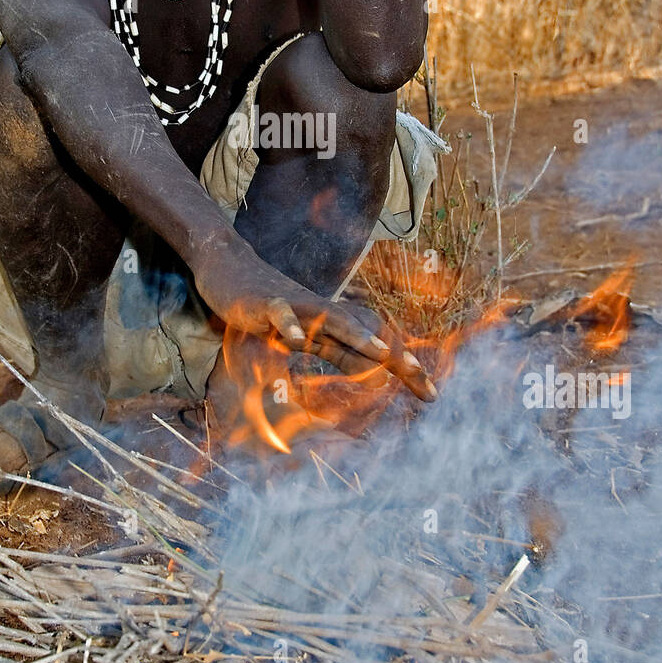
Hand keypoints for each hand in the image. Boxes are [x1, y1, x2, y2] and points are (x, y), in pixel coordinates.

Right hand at [191, 234, 436, 401]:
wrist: (231, 268)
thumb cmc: (268, 308)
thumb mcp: (302, 336)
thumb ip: (329, 354)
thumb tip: (355, 386)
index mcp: (331, 326)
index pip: (374, 347)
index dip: (402, 368)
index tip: (430, 394)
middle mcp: (322, 313)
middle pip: (366, 331)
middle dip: (395, 354)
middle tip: (422, 376)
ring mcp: (296, 305)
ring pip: (332, 317)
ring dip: (356, 334)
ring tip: (380, 352)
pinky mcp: (265, 302)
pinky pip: (280, 313)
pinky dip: (288, 325)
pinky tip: (295, 339)